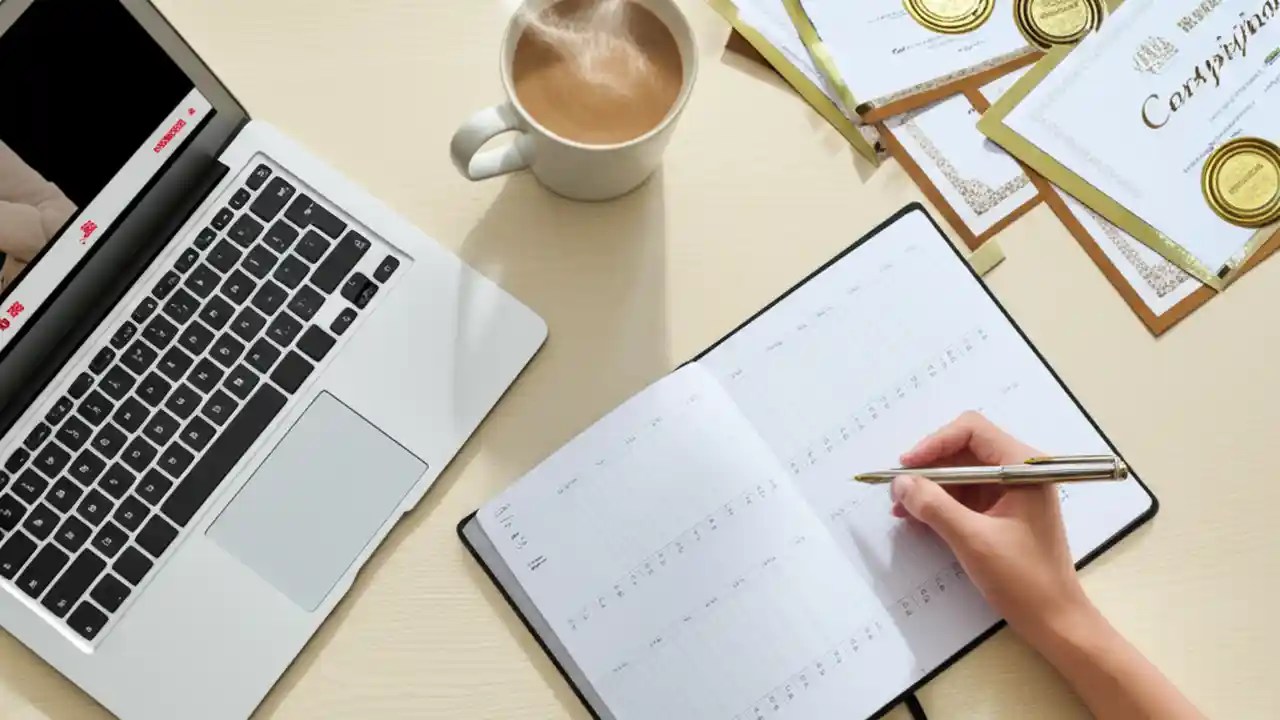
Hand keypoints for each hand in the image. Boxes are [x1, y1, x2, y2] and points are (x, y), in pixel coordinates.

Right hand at [890, 411, 1089, 637]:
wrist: (1054, 621)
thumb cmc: (1023, 579)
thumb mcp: (973, 540)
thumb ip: (934, 506)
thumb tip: (901, 483)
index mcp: (1024, 468)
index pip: (973, 431)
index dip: (935, 443)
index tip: (907, 467)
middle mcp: (1020, 473)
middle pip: (964, 450)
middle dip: (929, 468)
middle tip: (898, 489)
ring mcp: (1012, 493)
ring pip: (961, 474)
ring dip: (930, 487)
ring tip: (901, 507)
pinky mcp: (1003, 513)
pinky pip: (965, 497)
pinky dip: (940, 504)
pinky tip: (917, 517)